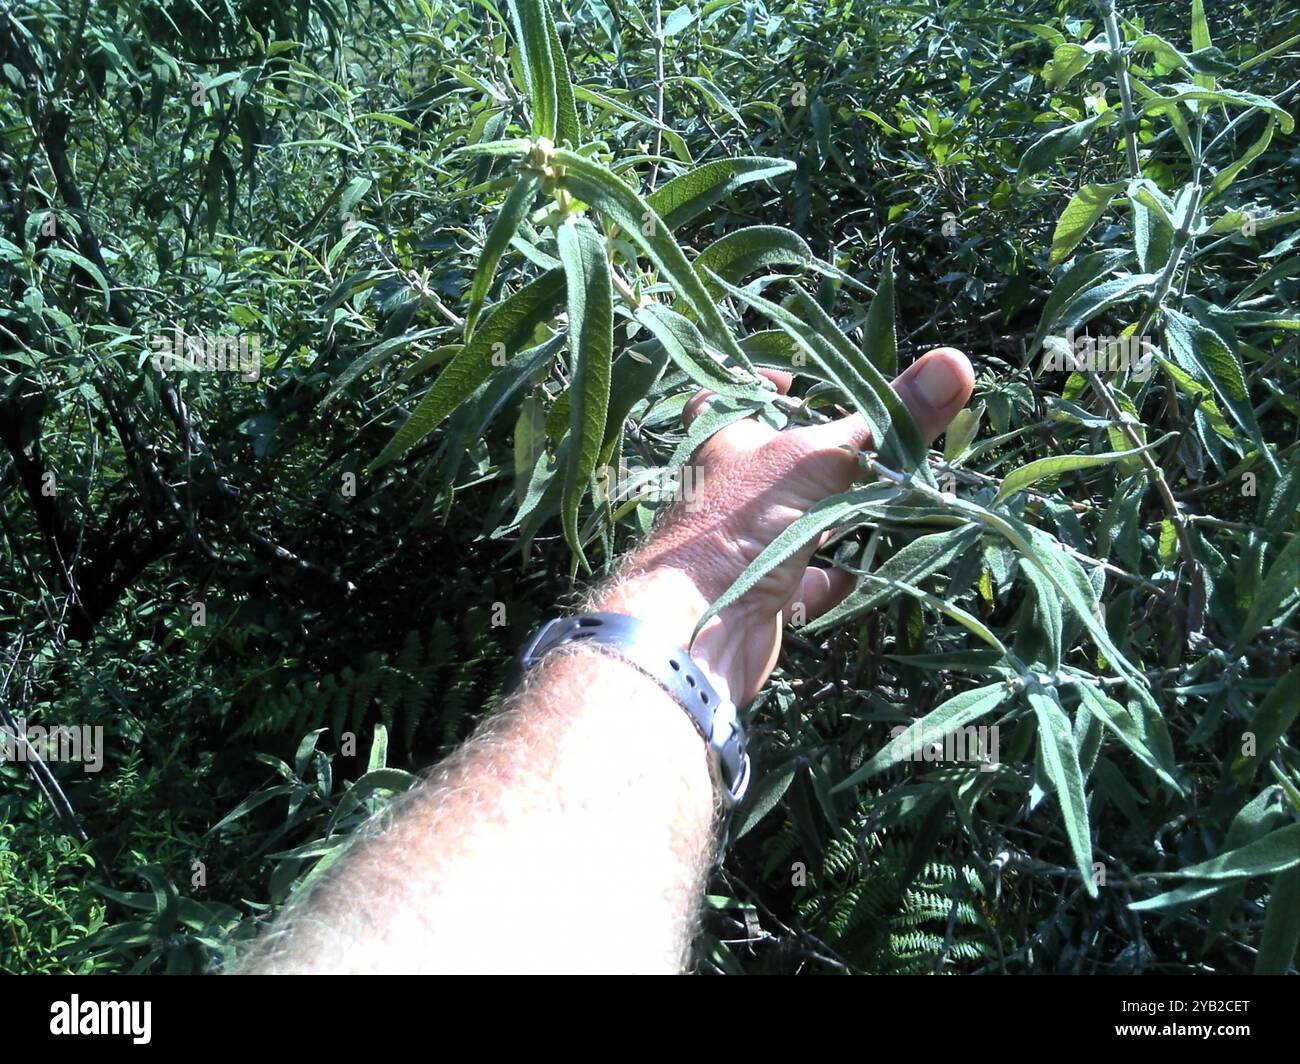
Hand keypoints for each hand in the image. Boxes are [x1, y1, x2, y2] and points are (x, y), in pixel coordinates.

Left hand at [594, 347, 974, 705]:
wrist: (695, 627)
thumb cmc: (739, 526)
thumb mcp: (819, 460)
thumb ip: (887, 420)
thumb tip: (957, 361)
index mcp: (724, 442)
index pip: (727, 395)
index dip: (755, 383)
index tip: (795, 381)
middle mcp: (728, 490)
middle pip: (772, 461)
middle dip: (817, 454)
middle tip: (871, 441)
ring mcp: (742, 544)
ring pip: (792, 520)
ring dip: (832, 513)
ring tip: (886, 496)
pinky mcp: (760, 594)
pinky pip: (804, 581)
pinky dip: (835, 577)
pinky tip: (865, 571)